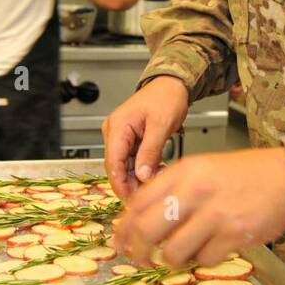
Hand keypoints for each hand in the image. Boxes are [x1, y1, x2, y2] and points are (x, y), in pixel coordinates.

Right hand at [102, 76, 188, 197]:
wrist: (172, 85)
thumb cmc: (166, 97)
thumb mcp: (161, 125)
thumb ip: (150, 151)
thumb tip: (142, 175)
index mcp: (117, 126)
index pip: (112, 162)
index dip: (120, 184)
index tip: (131, 199)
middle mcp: (114, 131)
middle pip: (116, 167)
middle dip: (131, 183)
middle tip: (149, 195)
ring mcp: (120, 136)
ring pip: (124, 166)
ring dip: (138, 177)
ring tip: (158, 180)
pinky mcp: (128, 139)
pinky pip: (131, 160)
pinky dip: (142, 169)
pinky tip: (156, 172)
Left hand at [111, 147, 284, 266]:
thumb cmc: (246, 173)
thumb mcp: (203, 168)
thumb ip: (174, 187)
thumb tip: (143, 216)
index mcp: (184, 171)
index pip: (139, 202)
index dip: (125, 226)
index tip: (120, 238)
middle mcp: (195, 191)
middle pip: (148, 229)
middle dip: (138, 250)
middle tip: (139, 257)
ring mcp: (214, 215)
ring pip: (174, 251)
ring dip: (172, 260)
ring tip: (179, 256)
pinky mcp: (233, 235)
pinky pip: (204, 259)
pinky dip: (201, 260)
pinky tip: (208, 250)